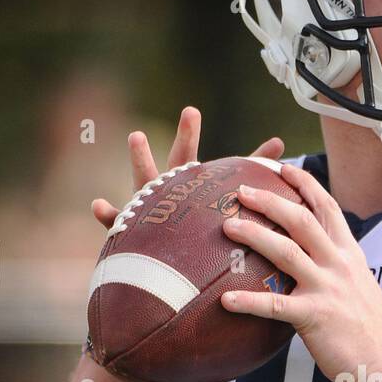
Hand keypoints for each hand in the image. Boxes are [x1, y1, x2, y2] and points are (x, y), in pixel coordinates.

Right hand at [89, 105, 285, 230]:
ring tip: (139, 135)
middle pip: (180, 162)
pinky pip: (115, 223)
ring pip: (144, 182)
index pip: (203, 162)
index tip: (202, 113)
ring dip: (142, 159)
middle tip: (195, 112)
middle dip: (187, 138)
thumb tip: (281, 150)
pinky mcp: (128, 230)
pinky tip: (99, 204)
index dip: (206, 141)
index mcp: (188, 187)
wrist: (151, 270)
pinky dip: (107, 213)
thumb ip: (247, 177)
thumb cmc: (183, 234)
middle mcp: (167, 191)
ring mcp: (145, 207)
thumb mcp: (216, 206)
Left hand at [218, 161, 381, 381]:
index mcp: (349, 255)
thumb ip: (337, 271)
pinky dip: (248, 301)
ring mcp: (327, 289)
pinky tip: (225, 300)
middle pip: (301, 220)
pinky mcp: (315, 317)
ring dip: (254, 235)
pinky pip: (275, 306)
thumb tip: (313, 263)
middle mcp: (339, 265)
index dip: (305, 185)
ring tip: (228, 227)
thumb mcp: (358, 288)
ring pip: (286, 251)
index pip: (327, 208)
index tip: (283, 168)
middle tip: (240, 191)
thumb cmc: (370, 331)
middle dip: (269, 201)